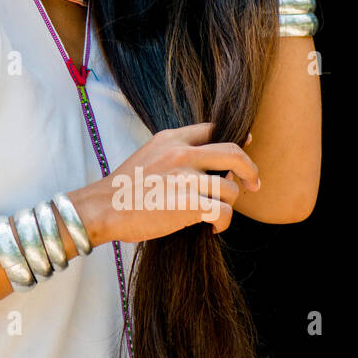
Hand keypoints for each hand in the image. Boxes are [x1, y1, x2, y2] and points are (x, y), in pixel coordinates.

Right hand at [85, 124, 260, 245]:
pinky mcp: (188, 204)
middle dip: (250, 169)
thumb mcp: (148, 155)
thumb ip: (175, 152)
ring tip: (217, 215)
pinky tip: (213, 228)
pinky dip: (223, 223)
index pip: (214, 129)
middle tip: (254, 183)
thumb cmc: (124, 189)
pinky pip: (223, 212)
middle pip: (234, 152)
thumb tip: (205, 163)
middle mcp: (182, 154)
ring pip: (229, 188)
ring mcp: (185, 178)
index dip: (236, 139)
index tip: (247, 149)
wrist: (102, 209)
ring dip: (229, 204)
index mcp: (172, 139)